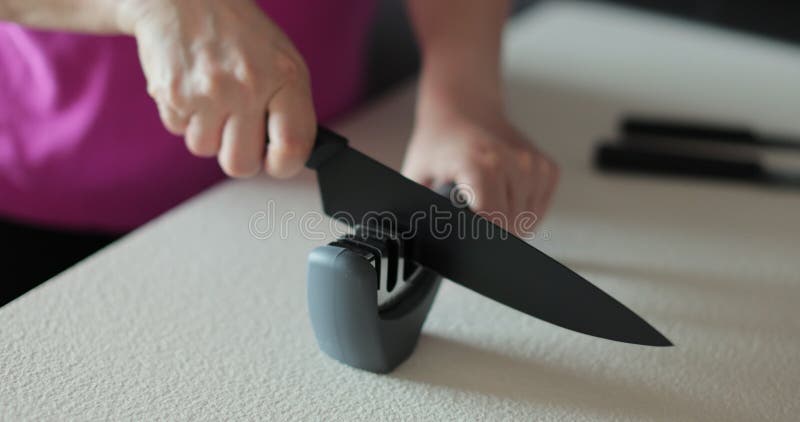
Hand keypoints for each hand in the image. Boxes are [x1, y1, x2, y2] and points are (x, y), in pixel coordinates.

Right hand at [119, 0, 315, 177]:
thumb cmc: (241, 35)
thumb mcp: (283, 62)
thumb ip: (291, 109)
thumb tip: (290, 156)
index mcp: (284, 78)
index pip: (292, 147)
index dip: (283, 165)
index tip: (275, 160)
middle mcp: (247, 87)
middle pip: (241, 165)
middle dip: (238, 154)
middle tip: (238, 130)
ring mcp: (207, 93)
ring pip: (206, 149)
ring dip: (208, 132)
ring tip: (213, 97)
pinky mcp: (172, 95)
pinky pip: (179, 131)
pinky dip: (184, 116)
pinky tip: (192, 87)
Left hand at [402, 90, 558, 236]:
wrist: (463, 108)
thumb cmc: (441, 141)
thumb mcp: (417, 173)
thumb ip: (416, 205)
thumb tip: (415, 233)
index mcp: (477, 164)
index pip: (493, 218)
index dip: (482, 235)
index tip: (472, 237)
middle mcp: (509, 162)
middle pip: (511, 224)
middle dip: (493, 232)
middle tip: (475, 221)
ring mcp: (531, 164)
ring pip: (529, 219)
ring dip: (512, 224)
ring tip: (489, 208)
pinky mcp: (546, 166)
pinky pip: (542, 208)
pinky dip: (527, 212)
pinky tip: (508, 200)